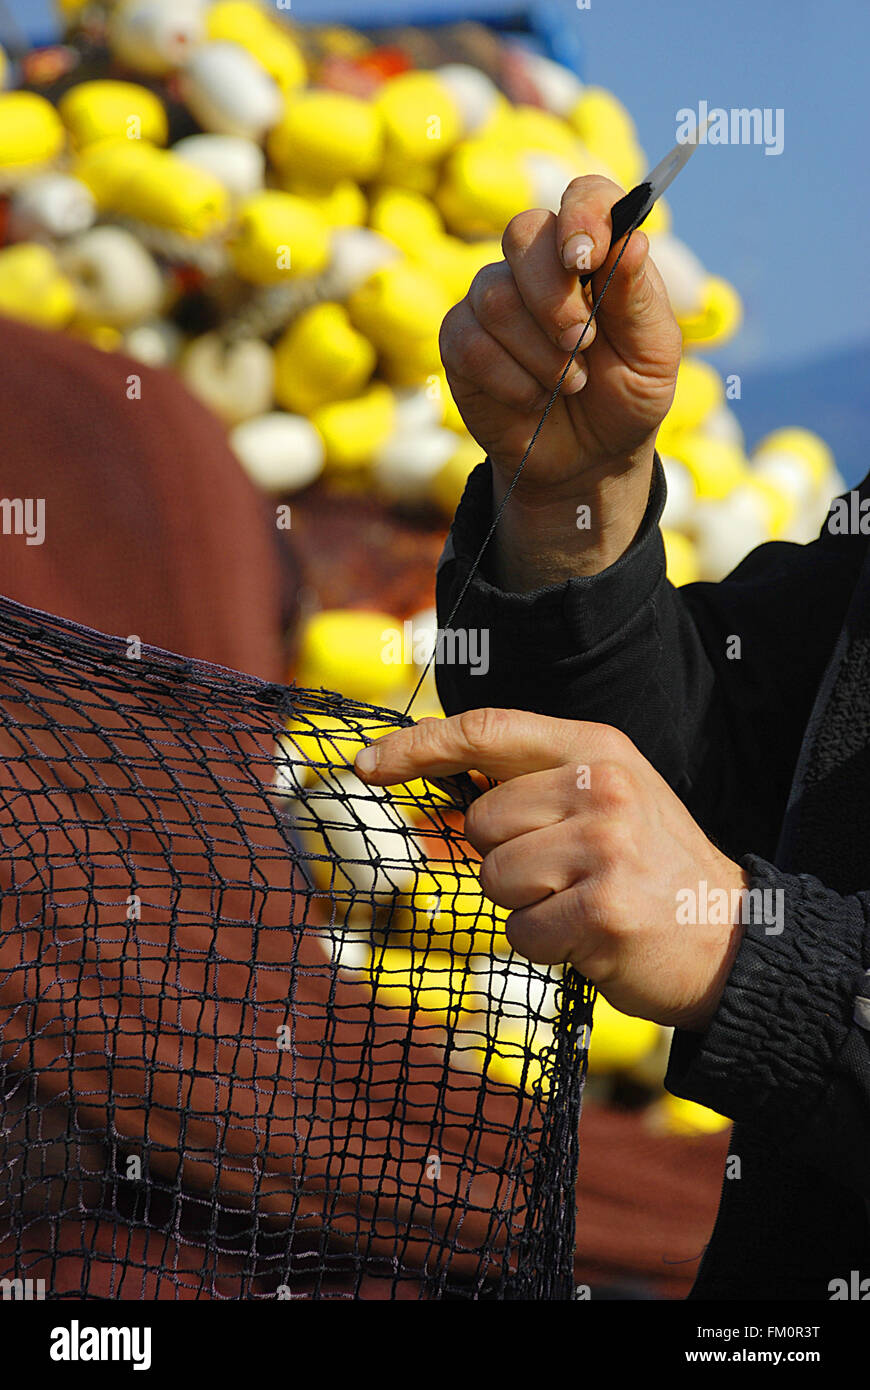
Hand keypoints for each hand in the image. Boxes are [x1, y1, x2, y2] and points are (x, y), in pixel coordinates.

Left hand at [355, 709, 747, 1032]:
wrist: (731, 937)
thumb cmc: (650, 868)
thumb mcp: (606, 799)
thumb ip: (533, 784)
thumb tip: (439, 789)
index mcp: (597, 748)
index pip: (488, 729)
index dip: (419, 746)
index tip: (367, 764)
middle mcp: (603, 787)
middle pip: (480, 822)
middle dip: (504, 859)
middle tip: (565, 875)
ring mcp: (606, 848)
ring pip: (495, 880)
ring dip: (525, 907)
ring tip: (581, 904)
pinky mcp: (603, 911)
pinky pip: (520, 932)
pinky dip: (544, 946)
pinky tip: (590, 938)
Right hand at [439, 175, 682, 500]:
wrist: (589, 460)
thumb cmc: (626, 397)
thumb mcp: (653, 355)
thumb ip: (639, 298)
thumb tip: (634, 239)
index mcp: (593, 253)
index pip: (583, 196)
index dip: (582, 216)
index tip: (588, 258)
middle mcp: (537, 265)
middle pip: (523, 234)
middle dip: (554, 294)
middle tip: (581, 343)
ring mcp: (492, 300)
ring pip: (496, 296)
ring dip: (539, 352)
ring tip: (570, 382)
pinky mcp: (459, 343)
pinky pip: (470, 344)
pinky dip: (510, 379)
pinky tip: (533, 399)